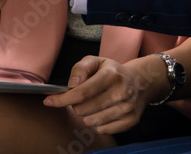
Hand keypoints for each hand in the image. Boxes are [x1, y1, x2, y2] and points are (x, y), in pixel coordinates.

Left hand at [43, 56, 164, 134]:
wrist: (141, 82)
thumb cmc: (112, 71)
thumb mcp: (96, 61)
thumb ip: (80, 68)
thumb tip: (71, 85)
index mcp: (111, 75)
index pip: (82, 92)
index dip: (63, 99)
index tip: (49, 101)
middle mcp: (121, 92)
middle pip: (84, 109)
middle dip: (75, 105)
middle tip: (81, 98)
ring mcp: (127, 108)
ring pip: (92, 121)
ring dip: (86, 115)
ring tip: (92, 105)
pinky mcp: (131, 120)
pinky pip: (103, 130)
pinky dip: (97, 123)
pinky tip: (101, 113)